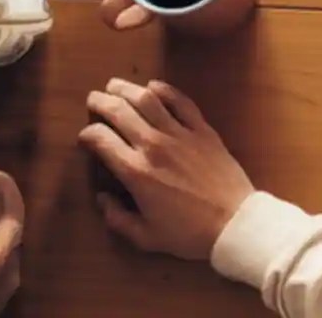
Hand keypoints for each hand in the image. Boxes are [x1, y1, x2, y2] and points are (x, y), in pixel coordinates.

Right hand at [79, 79, 253, 260]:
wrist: (234, 222)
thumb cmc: (189, 234)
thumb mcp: (145, 237)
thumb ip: (117, 218)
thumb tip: (102, 199)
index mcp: (135, 172)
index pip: (101, 140)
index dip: (88, 134)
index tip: (86, 136)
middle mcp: (154, 147)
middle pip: (120, 112)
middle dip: (101, 102)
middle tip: (93, 99)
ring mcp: (181, 135)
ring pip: (148, 100)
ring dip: (128, 89)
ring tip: (115, 85)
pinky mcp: (204, 131)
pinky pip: (182, 103)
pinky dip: (166, 90)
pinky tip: (154, 86)